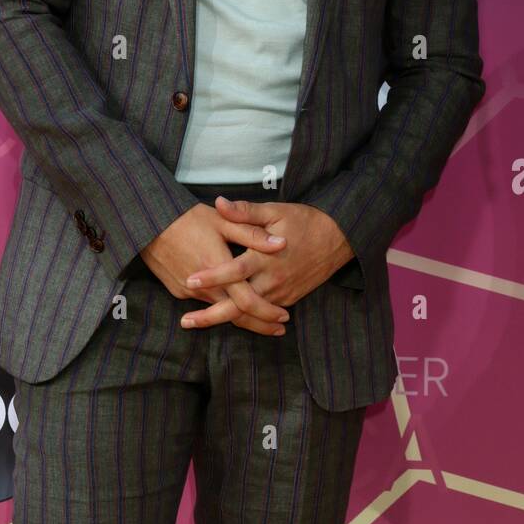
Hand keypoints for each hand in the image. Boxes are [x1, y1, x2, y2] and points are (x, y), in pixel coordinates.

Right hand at [139, 201, 290, 335]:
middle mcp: (205, 287)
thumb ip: (252, 235)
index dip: (268, 312)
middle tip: (279, 329)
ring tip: (261, 319)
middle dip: (260, 324)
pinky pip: (204, 303)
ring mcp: (189, 293)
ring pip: (220, 311)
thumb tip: (281, 243)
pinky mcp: (178, 292)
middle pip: (236, 314)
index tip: (284, 318)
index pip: (248, 301)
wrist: (148, 224)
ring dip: (241, 317)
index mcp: (219, 269)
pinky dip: (221, 307)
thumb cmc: (188, 218)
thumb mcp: (223, 221)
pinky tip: (232, 304)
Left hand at [177, 196, 355, 329]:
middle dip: (211, 316)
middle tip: (185, 321)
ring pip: (249, 314)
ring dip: (223, 319)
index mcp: (266, 257)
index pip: (234, 272)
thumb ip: (245, 212)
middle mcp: (272, 280)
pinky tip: (225, 315)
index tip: (189, 280)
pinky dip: (244, 316)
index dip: (212, 277)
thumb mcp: (275, 211)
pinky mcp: (288, 299)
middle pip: (238, 305)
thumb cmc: (305, 221)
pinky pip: (262, 312)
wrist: (339, 238)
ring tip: (197, 321)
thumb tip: (219, 202)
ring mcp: (281, 293)